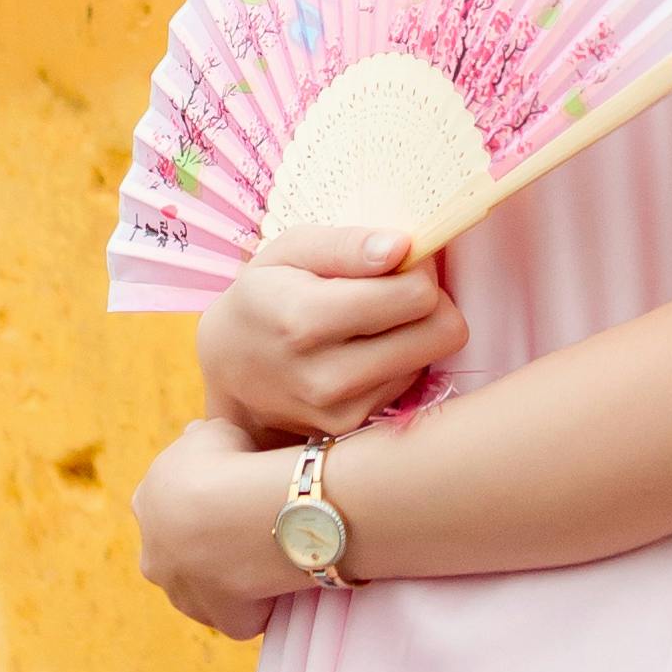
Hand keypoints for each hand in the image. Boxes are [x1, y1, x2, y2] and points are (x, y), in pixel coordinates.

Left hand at [130, 417, 289, 640]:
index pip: (171, 505)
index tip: (233, 492)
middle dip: (210, 546)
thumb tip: (198, 438)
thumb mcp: (210, 432)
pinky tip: (283, 581)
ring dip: (233, 579)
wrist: (244, 513)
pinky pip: (244, 616)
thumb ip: (200, 440)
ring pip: (209, 590)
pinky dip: (262, 605)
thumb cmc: (229, 462)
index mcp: (147, 505)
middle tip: (251, 528)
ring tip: (270, 556)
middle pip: (183, 555)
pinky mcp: (222, 620)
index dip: (203, 498)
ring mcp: (185, 596)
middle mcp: (154, 556)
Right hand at [197, 223, 466, 439]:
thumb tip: (401, 246)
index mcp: (305, 318)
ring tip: (372, 320)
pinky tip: (364, 349)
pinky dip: (399, 360)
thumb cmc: (264, 296)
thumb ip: (347, 245)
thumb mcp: (290, 251)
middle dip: (431, 301)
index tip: (397, 260)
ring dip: (415, 331)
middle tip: (396, 288)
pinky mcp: (354, 426)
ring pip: (433, 357)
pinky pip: (412, 382)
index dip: (418, 268)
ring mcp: (342, 410)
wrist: (229, 370)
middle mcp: (326, 375)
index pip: (417, 294)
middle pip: (442, 332)